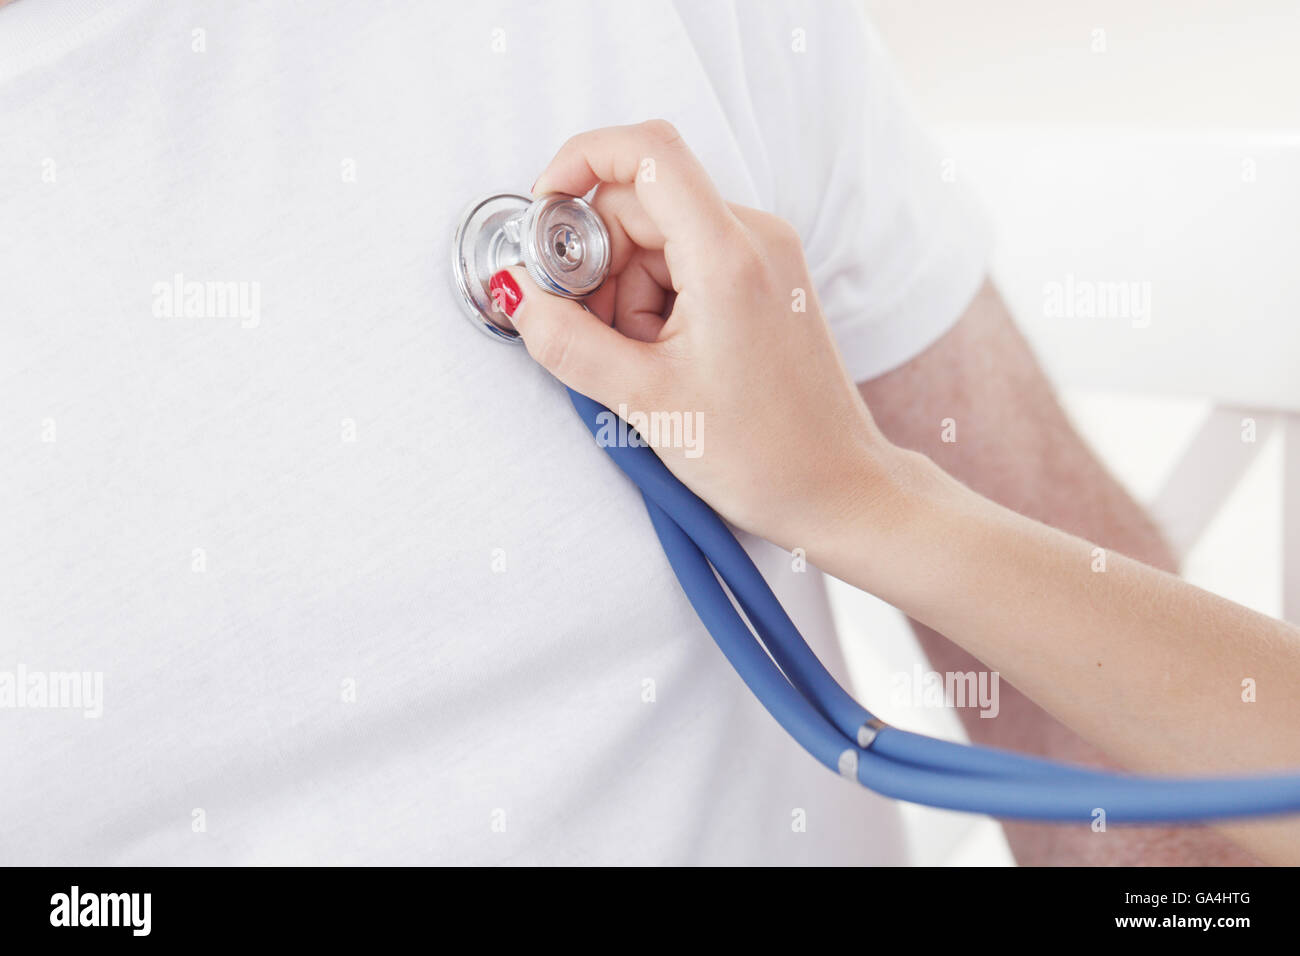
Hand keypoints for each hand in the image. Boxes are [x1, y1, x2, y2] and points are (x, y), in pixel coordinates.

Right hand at [495, 120, 911, 552]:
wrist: (838, 488)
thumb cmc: (765, 455)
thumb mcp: (646, 401)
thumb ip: (568, 342)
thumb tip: (517, 296)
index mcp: (729, 256)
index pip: (646, 152)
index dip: (580, 161)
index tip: (544, 210)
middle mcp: (756, 237)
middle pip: (642, 203)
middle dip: (598, 263)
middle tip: (597, 335)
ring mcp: (766, 255)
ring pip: (660, 237)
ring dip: (628, 292)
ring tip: (646, 364)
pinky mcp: (766, 279)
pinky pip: (688, 261)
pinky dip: (658, 300)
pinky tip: (667, 357)